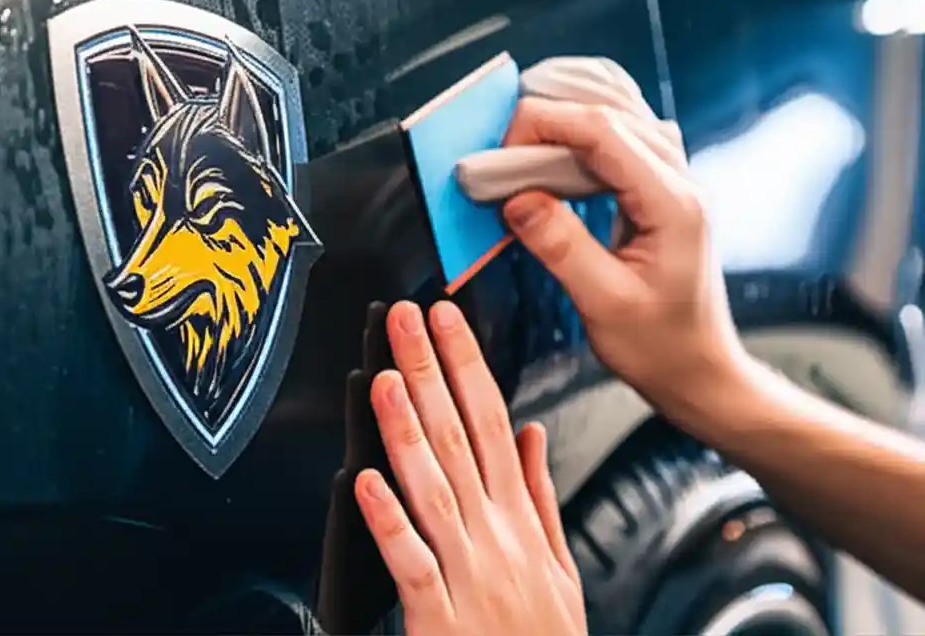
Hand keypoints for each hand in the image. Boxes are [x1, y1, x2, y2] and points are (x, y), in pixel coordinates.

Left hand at [354, 300, 585, 635]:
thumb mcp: (558, 564)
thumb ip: (539, 494)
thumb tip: (530, 432)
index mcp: (519, 519)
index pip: (490, 421)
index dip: (467, 365)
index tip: (446, 319)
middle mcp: (495, 536)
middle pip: (458, 439)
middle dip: (431, 373)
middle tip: (406, 319)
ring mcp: (468, 573)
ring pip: (433, 489)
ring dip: (406, 431)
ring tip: (384, 380)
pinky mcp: (438, 616)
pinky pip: (410, 561)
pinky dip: (390, 520)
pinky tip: (368, 482)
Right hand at [500, 97, 746, 421]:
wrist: (699, 369)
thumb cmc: (659, 346)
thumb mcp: (603, 303)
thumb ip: (560, 246)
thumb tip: (516, 200)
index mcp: (672, 202)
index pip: (603, 130)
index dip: (546, 125)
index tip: (501, 151)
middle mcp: (680, 180)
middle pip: (611, 111)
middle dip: (551, 115)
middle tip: (501, 145)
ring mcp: (674, 181)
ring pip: (622, 114)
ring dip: (569, 111)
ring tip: (522, 128)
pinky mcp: (661, 190)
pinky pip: (625, 136)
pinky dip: (586, 127)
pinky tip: (559, 136)